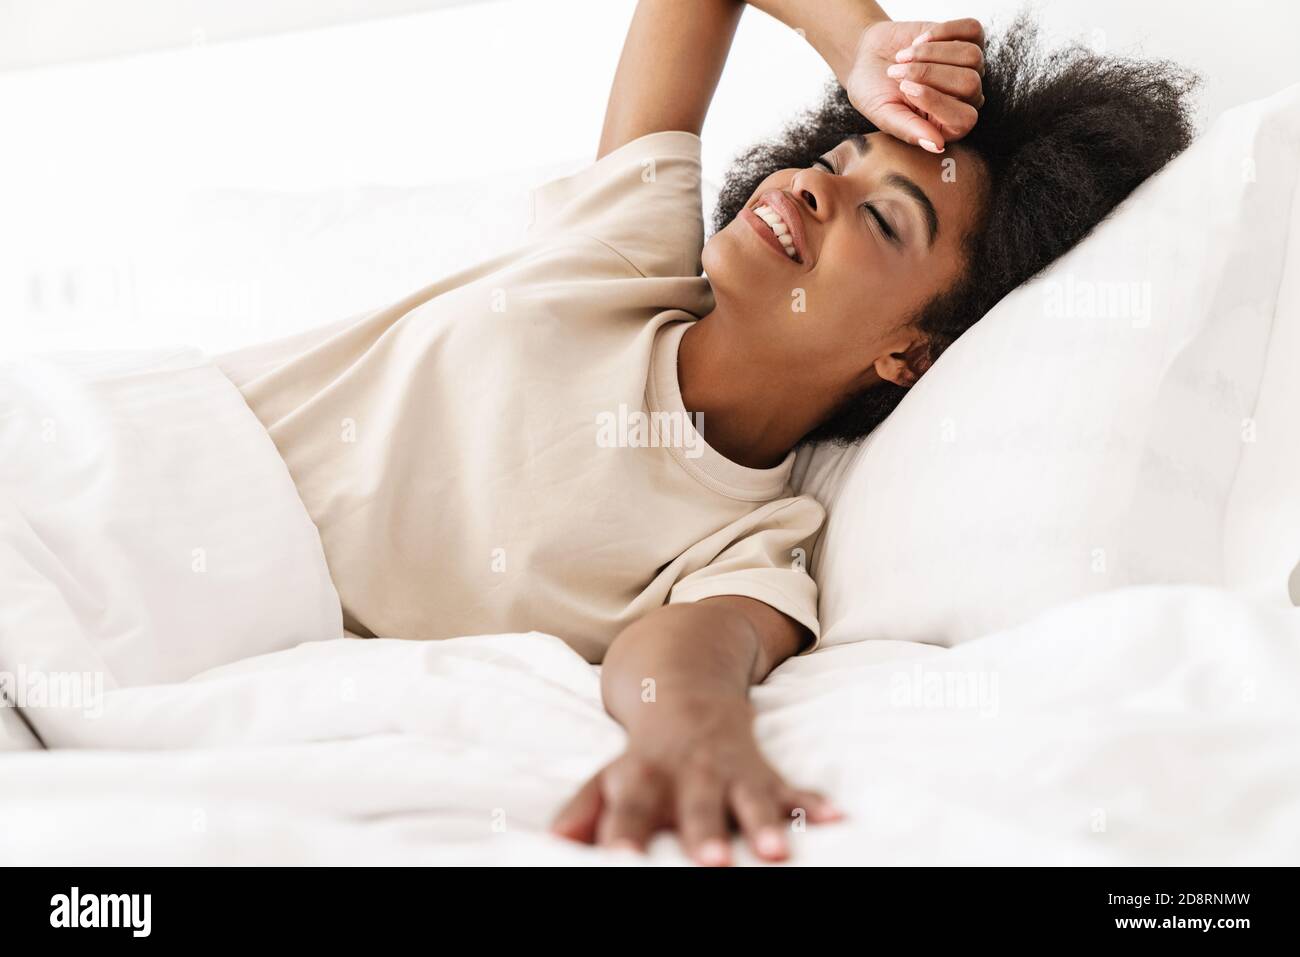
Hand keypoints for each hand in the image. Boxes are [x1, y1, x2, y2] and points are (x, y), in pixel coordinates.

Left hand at [549, 703, 842, 864]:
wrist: (685, 685)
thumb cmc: (646, 753)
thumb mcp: (609, 775)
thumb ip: (584, 810)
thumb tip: (555, 843)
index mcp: (643, 773)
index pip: (628, 805)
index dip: (623, 832)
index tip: (619, 861)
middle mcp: (688, 771)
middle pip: (696, 803)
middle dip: (704, 830)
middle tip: (709, 862)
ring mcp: (729, 770)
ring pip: (749, 796)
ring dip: (764, 823)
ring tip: (776, 853)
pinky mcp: (763, 773)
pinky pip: (792, 789)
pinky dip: (815, 804)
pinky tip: (837, 820)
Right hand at [844, 17, 985, 152]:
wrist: (867, 57)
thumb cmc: (873, 91)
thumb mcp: (884, 115)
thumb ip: (909, 131)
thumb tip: (937, 146)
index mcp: (948, 124)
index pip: (965, 118)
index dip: (937, 101)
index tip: (905, 90)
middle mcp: (964, 98)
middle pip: (970, 83)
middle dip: (929, 74)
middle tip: (897, 73)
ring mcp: (969, 67)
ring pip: (972, 57)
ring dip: (931, 53)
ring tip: (902, 57)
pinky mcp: (967, 39)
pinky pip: (972, 30)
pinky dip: (942, 31)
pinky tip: (918, 40)